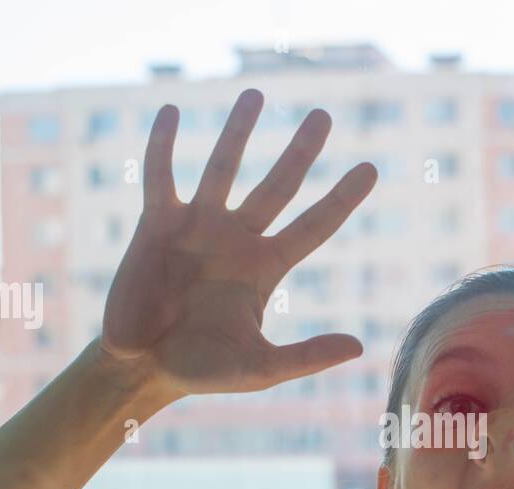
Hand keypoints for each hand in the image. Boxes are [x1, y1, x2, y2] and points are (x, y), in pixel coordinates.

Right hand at [102, 89, 376, 397]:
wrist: (143, 367)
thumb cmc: (203, 369)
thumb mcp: (261, 367)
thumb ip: (307, 355)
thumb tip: (358, 347)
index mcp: (266, 267)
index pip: (314, 225)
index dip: (342, 199)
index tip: (370, 169)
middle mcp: (237, 238)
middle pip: (278, 186)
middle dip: (301, 151)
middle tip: (323, 114)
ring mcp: (197, 226)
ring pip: (223, 168)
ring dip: (238, 132)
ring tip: (256, 93)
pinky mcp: (156, 224)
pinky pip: (161, 176)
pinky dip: (163, 145)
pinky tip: (171, 112)